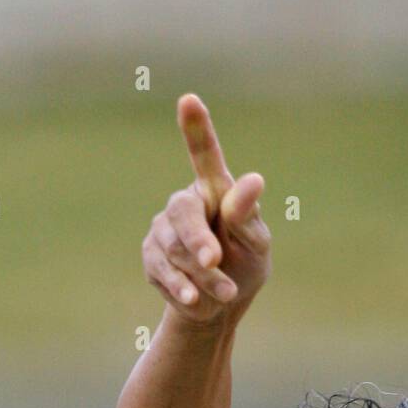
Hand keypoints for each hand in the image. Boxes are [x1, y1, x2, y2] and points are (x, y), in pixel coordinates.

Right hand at [142, 93, 271, 324]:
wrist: (219, 306)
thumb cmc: (245, 263)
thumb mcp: (256, 244)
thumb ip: (248, 216)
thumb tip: (252, 181)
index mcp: (215, 190)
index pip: (204, 156)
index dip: (196, 129)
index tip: (189, 100)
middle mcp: (185, 203)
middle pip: (182, 212)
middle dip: (197, 238)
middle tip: (213, 260)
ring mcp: (163, 229)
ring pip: (174, 248)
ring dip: (203, 275)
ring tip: (226, 292)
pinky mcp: (151, 257)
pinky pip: (161, 270)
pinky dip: (182, 287)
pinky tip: (195, 299)